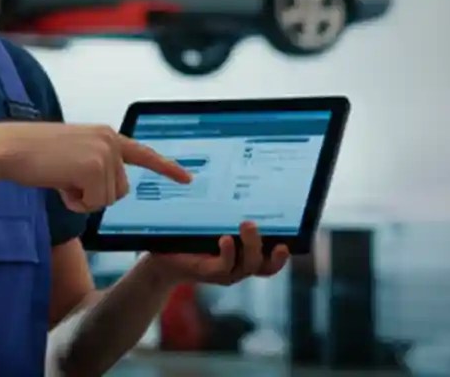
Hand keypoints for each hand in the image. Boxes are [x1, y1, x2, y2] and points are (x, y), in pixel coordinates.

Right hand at [0, 122, 191, 212]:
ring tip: (60, 178)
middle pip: (120, 191)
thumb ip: (95, 166)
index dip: (166, 168)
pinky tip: (58, 183)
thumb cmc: (34, 155)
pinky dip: (74, 203)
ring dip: (82, 199)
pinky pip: (92, 203)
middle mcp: (109, 141)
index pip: (144, 153)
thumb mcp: (72, 155)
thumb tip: (108, 190)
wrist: (9, 148)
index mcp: (106, 135)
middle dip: (94, 196)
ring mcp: (103, 153)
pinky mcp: (93, 168)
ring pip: (106, 199)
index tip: (187, 178)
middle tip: (66, 181)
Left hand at [143, 222, 289, 286]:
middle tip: (256, 223)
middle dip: (266, 246)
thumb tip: (241, 176)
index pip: (271, 259)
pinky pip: (225, 267)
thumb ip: (228, 209)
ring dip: (251, 246)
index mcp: (245, 254)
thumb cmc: (190, 235)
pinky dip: (228, 253)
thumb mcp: (211, 220)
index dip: (282, 255)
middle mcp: (240, 265)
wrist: (162, 255)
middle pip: (265, 264)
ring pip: (248, 265)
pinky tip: (225, 239)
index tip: (288, 241)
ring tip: (246, 224)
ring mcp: (225, 271)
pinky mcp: (208, 272)